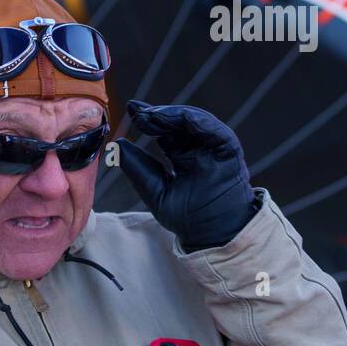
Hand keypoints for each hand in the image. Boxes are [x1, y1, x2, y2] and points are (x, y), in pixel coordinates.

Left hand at [119, 101, 256, 250]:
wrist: (212, 235)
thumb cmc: (189, 218)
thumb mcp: (155, 191)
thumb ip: (137, 168)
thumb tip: (117, 145)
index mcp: (184, 156)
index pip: (165, 131)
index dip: (149, 119)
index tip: (132, 109)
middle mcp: (199, 148)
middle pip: (178, 122)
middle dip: (158, 114)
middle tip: (139, 112)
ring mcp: (214, 148)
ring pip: (195, 120)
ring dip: (174, 115)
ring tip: (153, 115)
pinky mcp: (229, 151)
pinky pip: (215, 131)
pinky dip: (199, 121)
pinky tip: (181, 118)